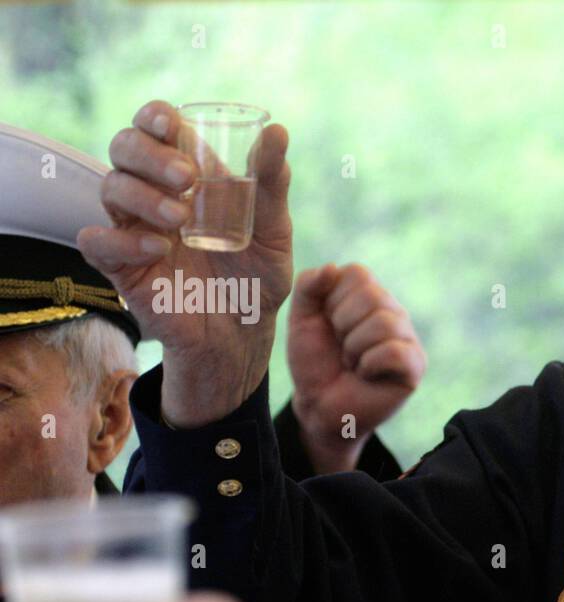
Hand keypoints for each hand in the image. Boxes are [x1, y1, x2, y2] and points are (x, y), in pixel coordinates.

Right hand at [77, 100, 293, 427]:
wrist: (245, 333)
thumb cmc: (258, 276)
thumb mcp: (274, 230)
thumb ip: (272, 184)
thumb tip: (278, 131)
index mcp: (187, 174)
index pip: (155, 127)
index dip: (154, 116)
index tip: (172, 124)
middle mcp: (154, 193)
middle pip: (124, 147)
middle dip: (150, 155)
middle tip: (188, 179)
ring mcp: (133, 227)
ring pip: (109, 187)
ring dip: (143, 195)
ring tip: (181, 220)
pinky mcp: (120, 266)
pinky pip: (96, 240)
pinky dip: (122, 239)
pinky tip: (158, 249)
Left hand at [287, 263, 425, 473]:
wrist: (319, 406)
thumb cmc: (315, 363)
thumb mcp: (301, 319)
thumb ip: (309, 286)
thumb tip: (332, 267)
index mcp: (369, 296)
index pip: (358, 274)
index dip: (333, 300)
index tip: (329, 324)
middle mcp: (393, 312)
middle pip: (372, 295)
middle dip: (343, 326)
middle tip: (342, 348)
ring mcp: (407, 338)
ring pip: (384, 323)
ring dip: (354, 348)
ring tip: (353, 363)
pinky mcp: (415, 366)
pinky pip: (395, 351)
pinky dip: (369, 365)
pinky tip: (367, 375)